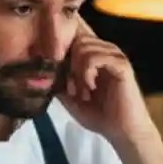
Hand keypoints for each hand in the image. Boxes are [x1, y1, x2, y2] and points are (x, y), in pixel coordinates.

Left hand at [60, 17, 156, 144]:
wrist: (123, 132)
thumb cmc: (100, 115)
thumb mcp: (70, 98)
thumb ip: (58, 80)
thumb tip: (39, 70)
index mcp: (94, 54)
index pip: (76, 31)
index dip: (61, 39)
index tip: (54, 63)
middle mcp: (105, 50)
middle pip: (76, 37)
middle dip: (68, 62)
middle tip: (72, 88)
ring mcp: (114, 56)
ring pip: (83, 46)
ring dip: (77, 72)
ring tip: (82, 92)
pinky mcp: (122, 65)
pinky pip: (95, 57)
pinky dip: (87, 73)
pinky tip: (90, 87)